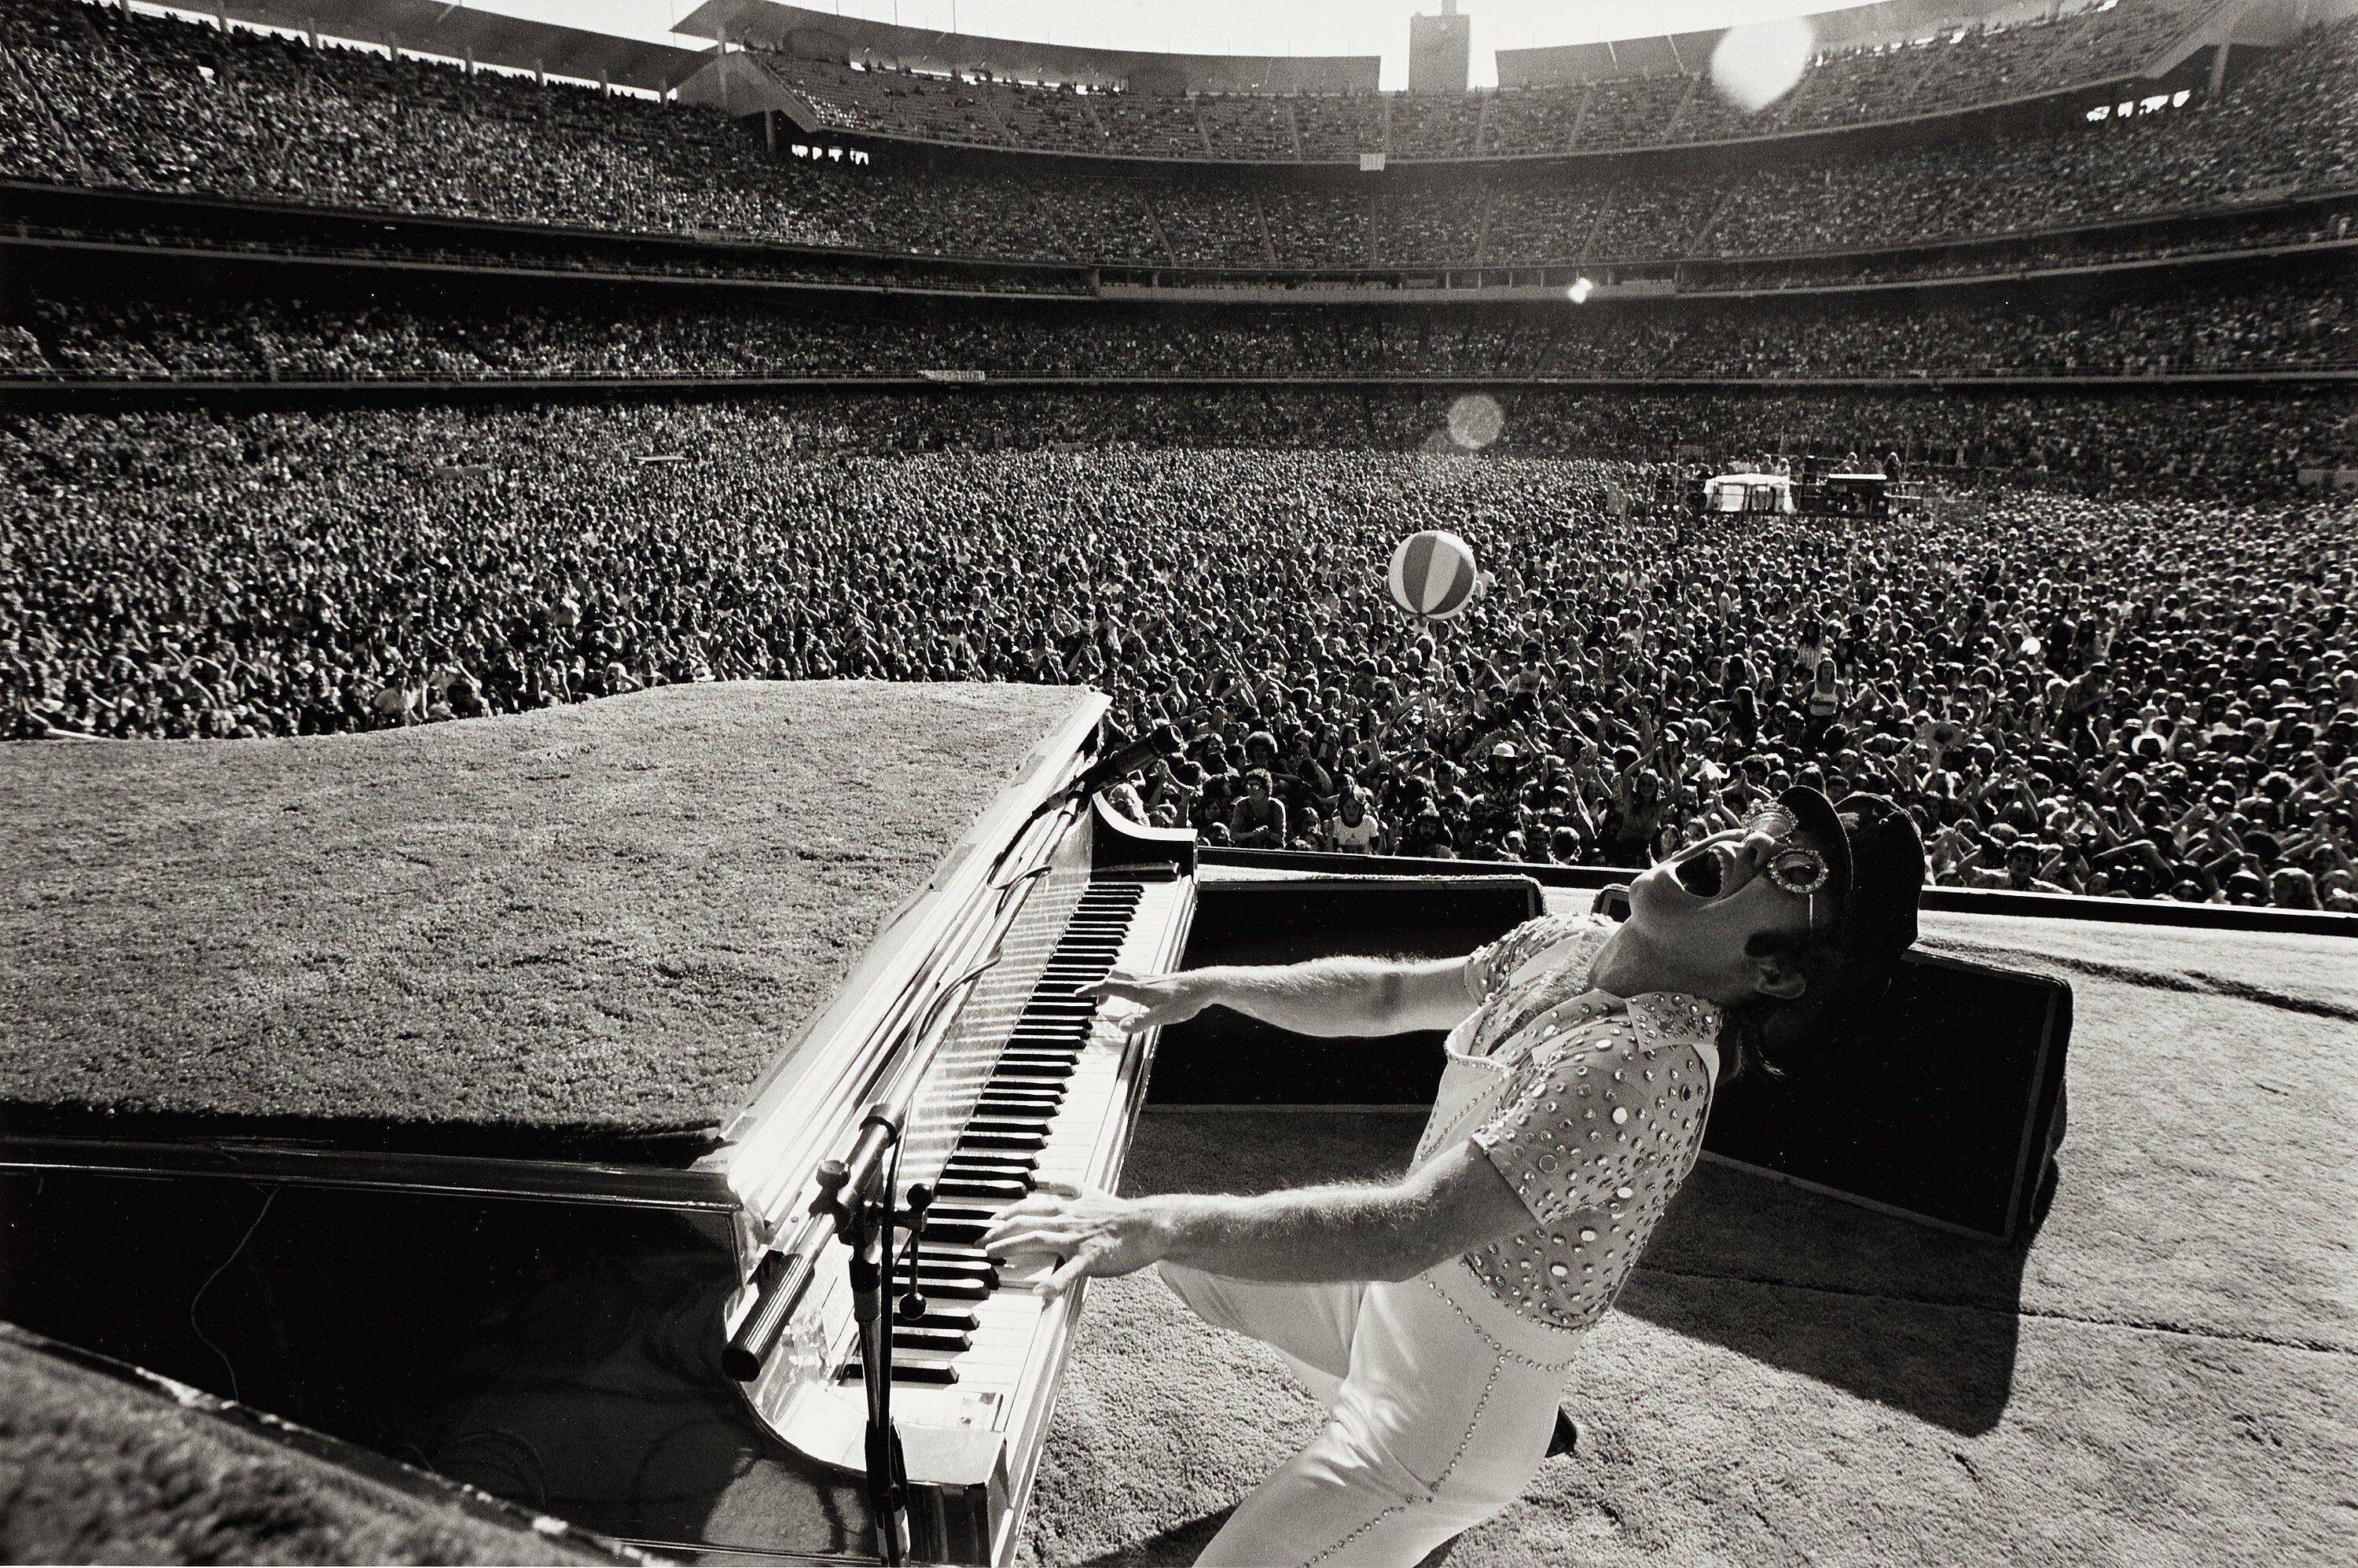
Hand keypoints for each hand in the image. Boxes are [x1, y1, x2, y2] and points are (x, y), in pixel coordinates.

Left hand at [982, 1181, 1163, 1300]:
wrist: (1149, 1224)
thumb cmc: (1120, 1212)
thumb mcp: (1090, 1191)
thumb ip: (1066, 1186)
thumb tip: (1045, 1179)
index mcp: (1067, 1206)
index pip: (1028, 1206)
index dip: (1006, 1213)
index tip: (989, 1221)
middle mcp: (1067, 1219)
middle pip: (1025, 1221)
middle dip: (999, 1232)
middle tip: (980, 1243)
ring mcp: (1077, 1238)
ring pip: (1039, 1239)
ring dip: (1012, 1246)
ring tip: (993, 1256)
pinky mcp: (1091, 1258)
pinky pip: (1069, 1272)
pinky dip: (1053, 1283)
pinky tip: (1040, 1293)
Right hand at [1076, 968, 1216, 1033]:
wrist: (1204, 986)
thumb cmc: (1186, 1000)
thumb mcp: (1163, 1016)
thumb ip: (1141, 1021)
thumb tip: (1120, 1026)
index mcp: (1138, 990)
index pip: (1108, 986)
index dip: (1091, 990)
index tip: (1077, 994)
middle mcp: (1141, 981)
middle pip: (1113, 977)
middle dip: (1100, 987)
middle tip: (1096, 1001)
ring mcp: (1149, 979)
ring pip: (1123, 975)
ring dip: (1112, 984)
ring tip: (1109, 999)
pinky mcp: (1157, 981)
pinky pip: (1133, 979)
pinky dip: (1124, 985)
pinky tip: (1133, 996)